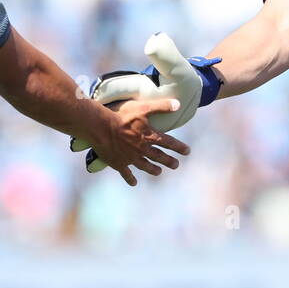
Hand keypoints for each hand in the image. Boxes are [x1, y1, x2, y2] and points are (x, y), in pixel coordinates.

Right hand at [72, 33, 219, 172]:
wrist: (101, 128)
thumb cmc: (122, 117)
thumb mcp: (143, 107)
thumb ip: (161, 106)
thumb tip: (178, 104)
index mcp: (149, 136)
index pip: (168, 143)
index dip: (179, 147)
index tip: (187, 151)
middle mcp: (142, 149)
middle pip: (159, 156)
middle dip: (169, 161)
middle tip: (176, 165)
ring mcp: (131, 158)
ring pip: (145, 166)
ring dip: (153, 169)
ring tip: (159, 172)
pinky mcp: (119, 163)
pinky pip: (126, 173)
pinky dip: (130, 178)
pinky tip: (134, 183)